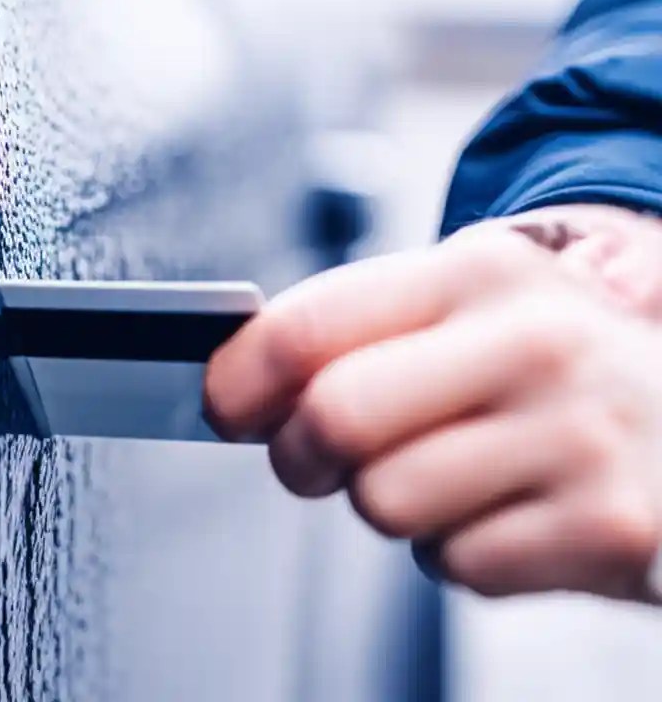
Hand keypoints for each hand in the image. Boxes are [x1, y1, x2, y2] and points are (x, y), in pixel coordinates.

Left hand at [204, 205, 661, 601]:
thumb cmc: (563, 364)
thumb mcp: (479, 307)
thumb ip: (366, 329)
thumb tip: (236, 379)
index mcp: (481, 272)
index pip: (308, 325)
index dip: (239, 378)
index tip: (228, 406)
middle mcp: (536, 342)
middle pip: (332, 420)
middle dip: (302, 456)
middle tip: (321, 460)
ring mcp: (579, 435)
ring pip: (384, 503)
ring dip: (395, 508)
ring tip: (460, 475)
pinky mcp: (608, 527)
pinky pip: (456, 564)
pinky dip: (463, 552)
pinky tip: (515, 512)